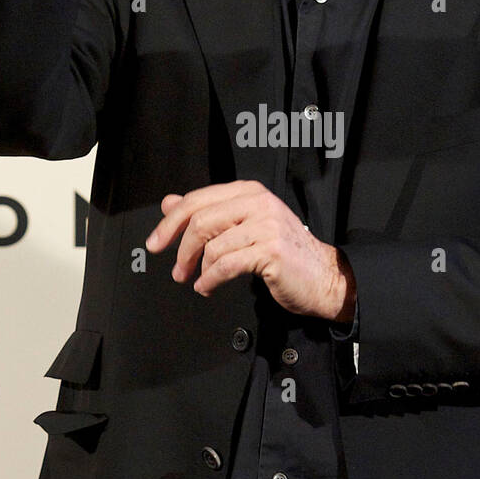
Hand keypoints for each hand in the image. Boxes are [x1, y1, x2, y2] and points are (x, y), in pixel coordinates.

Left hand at [145, 182, 355, 321]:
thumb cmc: (284, 253)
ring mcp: (267, 225)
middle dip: (180, 249)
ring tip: (198, 282)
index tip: (155, 242)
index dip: (170, 222)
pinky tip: (208, 287)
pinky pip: (227, 265)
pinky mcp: (272, 250)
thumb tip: (169, 202)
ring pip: (213, 245)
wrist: (324, 276)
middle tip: (176, 270)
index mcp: (249, 192)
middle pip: (200, 220)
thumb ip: (208, 213)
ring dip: (198, 269)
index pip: (198, 200)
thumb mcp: (243, 226)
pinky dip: (211, 279)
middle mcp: (259, 203)